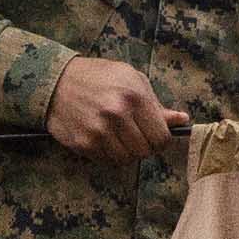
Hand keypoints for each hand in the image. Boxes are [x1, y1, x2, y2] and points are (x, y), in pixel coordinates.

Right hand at [44, 54, 185, 167]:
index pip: (161, 137)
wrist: (56, 80)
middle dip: (144, 146)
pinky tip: (103, 138)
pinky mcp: (84, 143)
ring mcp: (99, 131)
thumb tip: (182, 120)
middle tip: (135, 136)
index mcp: (134, 96)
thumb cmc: (98, 77)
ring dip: (126, 152)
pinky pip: (107, 161)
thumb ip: (156, 103)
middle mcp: (117, 114)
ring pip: (127, 159)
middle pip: (145, 151)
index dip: (161, 140)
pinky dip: (109, 154)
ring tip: (118, 137)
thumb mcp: (131, 79)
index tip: (154, 135)